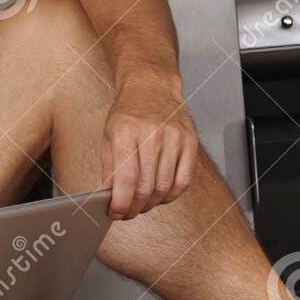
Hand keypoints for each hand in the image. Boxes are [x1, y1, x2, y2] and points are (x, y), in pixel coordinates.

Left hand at [100, 70, 197, 218]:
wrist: (151, 87)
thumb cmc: (128, 112)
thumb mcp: (108, 136)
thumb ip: (109, 169)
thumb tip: (110, 198)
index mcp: (126, 132)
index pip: (126, 179)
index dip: (121, 203)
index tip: (116, 213)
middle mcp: (152, 134)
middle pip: (146, 187)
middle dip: (135, 208)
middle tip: (128, 212)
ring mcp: (174, 138)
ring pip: (164, 187)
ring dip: (151, 204)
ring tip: (141, 205)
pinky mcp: (190, 142)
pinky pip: (183, 181)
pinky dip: (171, 196)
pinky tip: (160, 196)